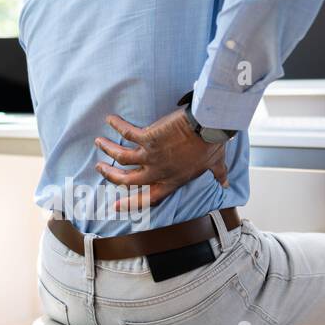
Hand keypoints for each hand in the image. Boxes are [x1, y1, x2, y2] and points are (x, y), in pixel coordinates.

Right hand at [94, 109, 228, 211]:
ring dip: (108, 149)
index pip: (148, 198)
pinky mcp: (149, 137)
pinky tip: (111, 119)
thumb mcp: (216, 165)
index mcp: (172, 181)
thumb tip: (226, 184)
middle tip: (100, 167)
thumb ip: (218, 175)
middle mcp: (158, 172)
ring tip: (99, 142)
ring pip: (121, 157)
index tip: (116, 206)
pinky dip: (117, 125)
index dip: (131, 203)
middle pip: (126, 179)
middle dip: (110, 175)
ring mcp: (151, 155)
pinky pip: (127, 133)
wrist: (209, 127)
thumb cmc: (212, 145)